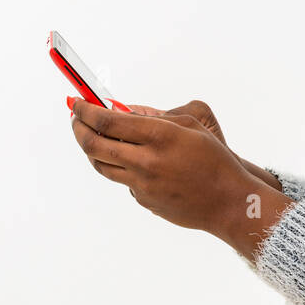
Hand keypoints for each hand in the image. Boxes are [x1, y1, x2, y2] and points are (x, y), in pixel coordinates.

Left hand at [70, 96, 249, 233]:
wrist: (228, 201)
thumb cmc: (215, 159)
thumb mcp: (190, 126)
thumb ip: (154, 118)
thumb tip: (122, 114)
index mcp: (159, 136)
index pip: (107, 121)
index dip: (86, 110)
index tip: (77, 103)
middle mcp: (146, 161)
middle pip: (94, 144)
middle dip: (78, 128)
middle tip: (76, 119)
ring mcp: (142, 185)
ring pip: (101, 165)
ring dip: (91, 149)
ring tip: (93, 137)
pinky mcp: (143, 200)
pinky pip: (123, 180)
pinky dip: (120, 167)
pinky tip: (130, 160)